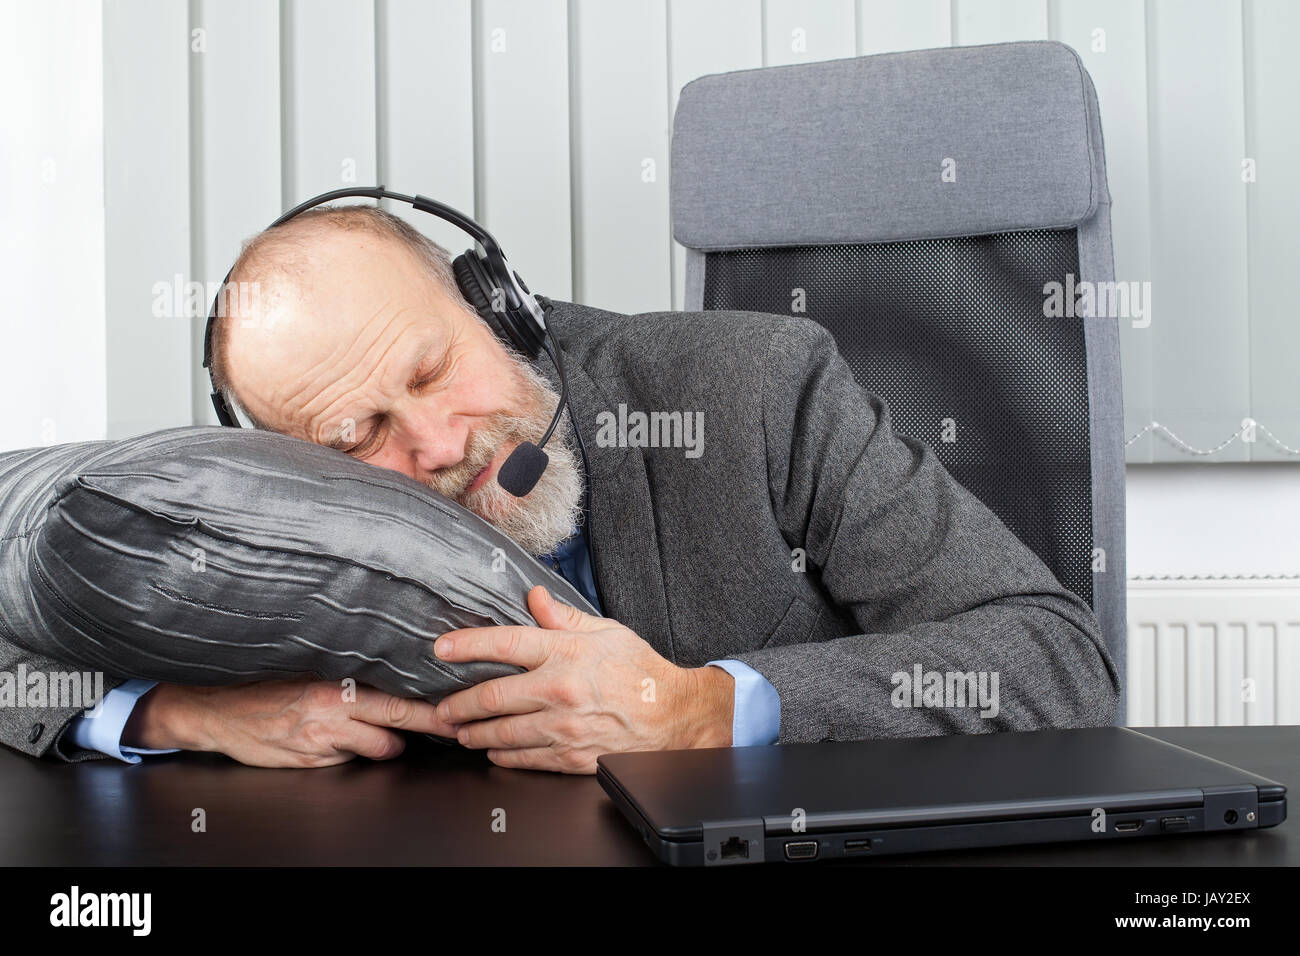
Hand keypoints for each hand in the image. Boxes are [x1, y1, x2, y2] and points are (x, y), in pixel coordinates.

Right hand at [122, 677, 462, 767]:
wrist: (219, 713)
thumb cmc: (270, 691)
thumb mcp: (314, 677)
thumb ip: (353, 685)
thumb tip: (394, 688)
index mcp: (337, 685)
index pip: (397, 698)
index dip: (431, 708)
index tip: (458, 710)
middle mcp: (332, 711)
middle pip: (397, 720)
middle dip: (430, 726)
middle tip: (457, 729)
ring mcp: (321, 740)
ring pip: (376, 748)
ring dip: (384, 744)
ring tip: (370, 732)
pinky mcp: (309, 762)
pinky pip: (345, 761)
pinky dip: (350, 754)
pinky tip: (332, 741)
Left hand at [433, 586, 734, 772]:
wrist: (675, 717)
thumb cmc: (641, 672)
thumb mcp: (607, 632)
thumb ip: (564, 617)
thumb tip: (535, 598)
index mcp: (566, 653)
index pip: (505, 644)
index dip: (467, 645)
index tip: (442, 648)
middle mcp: (560, 690)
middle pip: (492, 696)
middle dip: (459, 704)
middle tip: (441, 708)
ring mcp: (564, 728)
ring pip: (502, 733)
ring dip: (474, 734)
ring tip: (459, 731)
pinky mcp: (571, 756)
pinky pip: (525, 758)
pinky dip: (503, 755)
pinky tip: (492, 751)